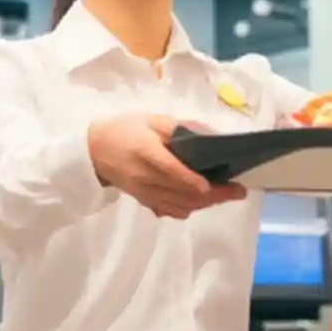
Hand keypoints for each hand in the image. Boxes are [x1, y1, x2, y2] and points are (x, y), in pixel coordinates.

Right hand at [87, 113, 246, 218]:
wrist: (93, 149)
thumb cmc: (125, 129)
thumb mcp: (152, 120)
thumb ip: (180, 127)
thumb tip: (211, 135)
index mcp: (146, 153)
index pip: (172, 171)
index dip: (193, 181)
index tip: (215, 185)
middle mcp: (145, 178)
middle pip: (182, 193)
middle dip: (214, 195)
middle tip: (238, 191)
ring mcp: (144, 193)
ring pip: (180, 206)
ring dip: (206, 204)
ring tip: (227, 195)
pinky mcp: (144, 200)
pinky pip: (169, 210)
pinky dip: (189, 208)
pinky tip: (201, 200)